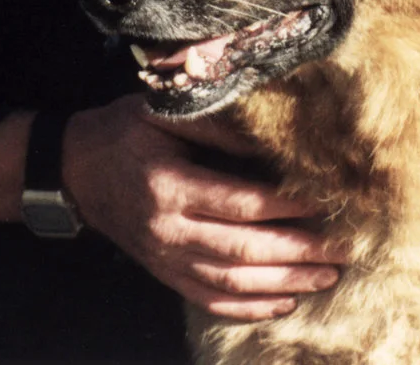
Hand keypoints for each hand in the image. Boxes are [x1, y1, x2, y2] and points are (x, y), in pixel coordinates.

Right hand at [62, 94, 343, 321]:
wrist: (76, 168)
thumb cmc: (125, 129)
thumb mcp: (166, 112)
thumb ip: (218, 127)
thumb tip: (274, 138)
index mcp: (169, 184)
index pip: (239, 201)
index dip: (286, 205)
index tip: (325, 200)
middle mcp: (167, 229)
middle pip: (242, 250)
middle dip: (298, 251)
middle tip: (342, 247)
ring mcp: (164, 258)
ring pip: (231, 283)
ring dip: (284, 283)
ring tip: (327, 275)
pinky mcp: (163, 274)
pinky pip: (210, 300)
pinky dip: (250, 307)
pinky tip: (285, 301)